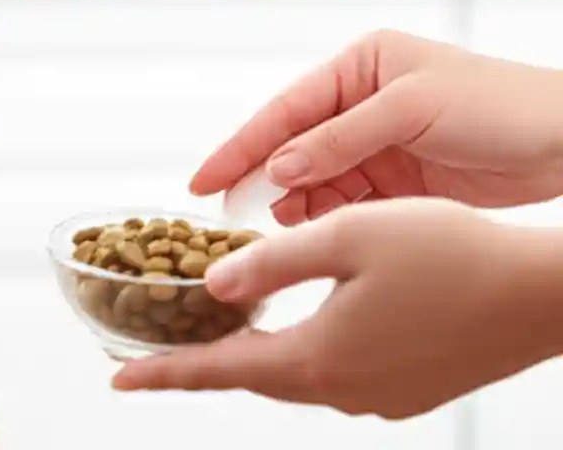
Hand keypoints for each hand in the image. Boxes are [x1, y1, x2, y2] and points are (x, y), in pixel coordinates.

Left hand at [111, 198, 562, 418]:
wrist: (544, 297)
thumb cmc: (450, 254)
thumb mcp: (347, 237)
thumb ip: (271, 262)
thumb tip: (214, 286)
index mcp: (317, 359)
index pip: (217, 370)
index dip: (162, 374)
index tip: (116, 381)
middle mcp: (343, 392)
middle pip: (254, 376)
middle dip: (202, 362)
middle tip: (154, 355)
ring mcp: (380, 399)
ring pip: (296, 374)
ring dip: (255, 355)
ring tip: (218, 336)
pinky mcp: (409, 391)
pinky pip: (336, 373)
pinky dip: (303, 352)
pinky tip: (301, 328)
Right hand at [192, 30, 562, 224]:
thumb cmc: (500, 105)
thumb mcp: (410, 111)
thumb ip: (338, 141)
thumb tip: (276, 170)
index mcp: (360, 67)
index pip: (285, 110)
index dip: (240, 147)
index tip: (202, 181)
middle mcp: (362, 103)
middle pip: (293, 148)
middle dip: (265, 181)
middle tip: (233, 218)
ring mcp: (379, 144)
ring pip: (316, 180)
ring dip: (297, 204)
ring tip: (281, 227)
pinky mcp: (398, 181)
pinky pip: (347, 201)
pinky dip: (328, 217)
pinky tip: (314, 231)